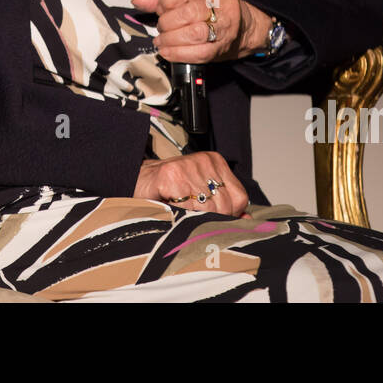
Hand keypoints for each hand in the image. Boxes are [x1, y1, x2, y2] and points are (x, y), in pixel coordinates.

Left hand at [132, 0, 269, 64]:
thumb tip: (139, 2)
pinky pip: (199, 53)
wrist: (242, 25)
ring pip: (194, 34)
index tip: (161, 9)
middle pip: (188, 12)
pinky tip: (168, 51)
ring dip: (171, 40)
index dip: (166, 0)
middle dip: (167, 23)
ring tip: (162, 41)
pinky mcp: (222, 46)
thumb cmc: (209, 4)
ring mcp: (225, 26)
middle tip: (161, 27)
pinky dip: (178, 54)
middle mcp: (222, 3)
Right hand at [133, 152, 250, 217]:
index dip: (230, 216)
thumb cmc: (167, 189)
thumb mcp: (199, 194)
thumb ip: (224, 204)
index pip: (239, 198)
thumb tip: (247, 221)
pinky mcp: (171, 175)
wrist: (136, 181)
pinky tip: (171, 210)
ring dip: (194, 220)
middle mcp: (205, 161)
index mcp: (215, 162)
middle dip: (211, 221)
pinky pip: (188, 207)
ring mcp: (188, 166)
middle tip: (193, 222)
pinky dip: (180, 216)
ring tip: (181, 216)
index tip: (215, 222)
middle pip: (225, 206)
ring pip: (208, 209)